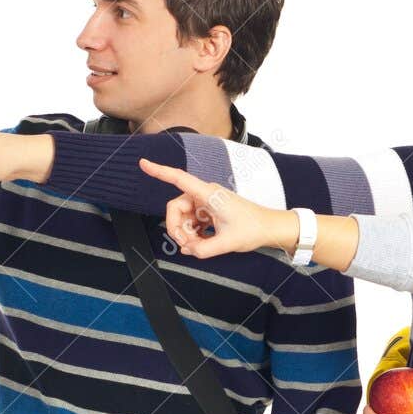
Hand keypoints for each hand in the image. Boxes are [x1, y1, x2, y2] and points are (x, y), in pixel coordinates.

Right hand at [145, 159, 299, 256]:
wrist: (269, 227)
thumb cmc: (253, 228)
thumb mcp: (227, 243)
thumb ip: (203, 249)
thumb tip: (188, 250)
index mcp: (208, 194)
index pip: (179, 178)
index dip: (159, 171)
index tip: (143, 163)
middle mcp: (205, 195)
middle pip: (175, 208)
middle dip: (176, 228)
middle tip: (187, 245)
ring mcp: (206, 204)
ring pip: (182, 217)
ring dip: (186, 234)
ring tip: (199, 245)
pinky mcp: (208, 212)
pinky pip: (191, 222)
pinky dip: (193, 234)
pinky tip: (203, 242)